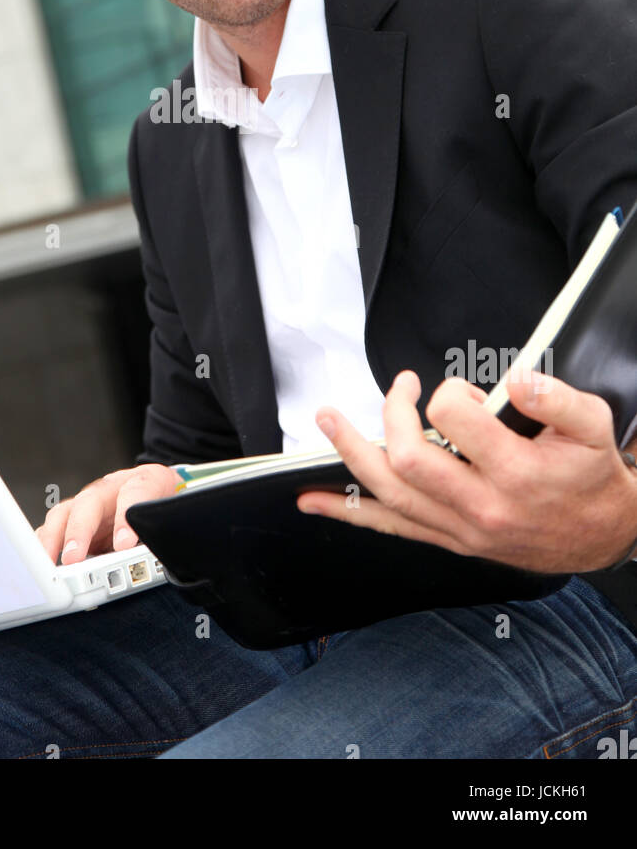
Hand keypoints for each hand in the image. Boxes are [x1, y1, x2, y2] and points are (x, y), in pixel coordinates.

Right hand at [35, 464, 179, 563]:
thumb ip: (163, 530)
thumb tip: (156, 558)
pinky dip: (46, 547)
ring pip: (64, 514)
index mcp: (143, 482)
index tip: (124, 545)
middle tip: (74, 558)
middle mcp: (110, 489)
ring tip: (50, 567)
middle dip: (79, 531)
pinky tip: (44, 565)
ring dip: (54, 541)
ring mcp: (89, 503)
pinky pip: (54, 530)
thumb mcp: (173, 513)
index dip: (127, 518)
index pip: (135, 493)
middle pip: (89, 502)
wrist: (159, 490)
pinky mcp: (75, 521)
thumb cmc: (166, 502)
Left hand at [296, 366, 636, 572]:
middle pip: (408, 462)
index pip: (453, 421)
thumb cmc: (591, 477)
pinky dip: (349, 512)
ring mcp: (461, 528)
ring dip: (350, 456)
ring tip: (327, 422)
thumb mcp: (593, 426)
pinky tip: (315, 501)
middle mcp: (481, 506)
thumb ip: (556, 398)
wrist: (604, 535)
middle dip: (391, 415)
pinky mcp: (450, 539)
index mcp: (515, 473)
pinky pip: (392, 527)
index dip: (448, 394)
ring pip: (390, 496)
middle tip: (400, 389)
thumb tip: (515, 379)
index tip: (462, 392)